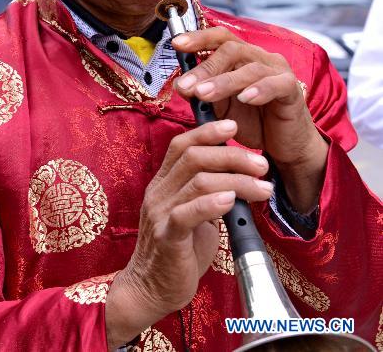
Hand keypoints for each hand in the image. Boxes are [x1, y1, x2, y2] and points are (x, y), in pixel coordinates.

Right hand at [105, 120, 271, 348]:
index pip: (181, 145)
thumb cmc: (178, 254)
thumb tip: (240, 180)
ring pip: (197, 182)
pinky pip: (186, 214)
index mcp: (164, 184)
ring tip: (264, 188)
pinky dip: (211, 204)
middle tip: (262, 165)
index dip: (207, 131)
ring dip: (236, 180)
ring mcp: (160, 214)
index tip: (234, 126)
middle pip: (193, 157)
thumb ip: (209, 196)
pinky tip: (232, 201)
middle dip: (232, 155)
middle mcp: (159, 193)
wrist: (151, 290)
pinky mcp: (167, 238)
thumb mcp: (195, 217)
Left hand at [172, 27, 327, 210]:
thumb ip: (202, 94)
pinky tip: (245, 98)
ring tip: (203, 95)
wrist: (282, 145)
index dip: (199, 37)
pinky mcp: (293, 90)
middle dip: (205, 68)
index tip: (176, 44)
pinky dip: (260, 90)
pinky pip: (277, 84)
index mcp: (241, 57)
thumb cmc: (250, 120)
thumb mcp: (219, 107)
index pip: (220, 37)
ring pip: (251, 68)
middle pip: (232, 50)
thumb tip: (179, 85)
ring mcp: (279, 71)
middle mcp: (260, 58)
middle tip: (185, 86)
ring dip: (224, 81)